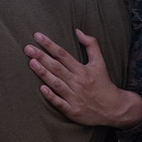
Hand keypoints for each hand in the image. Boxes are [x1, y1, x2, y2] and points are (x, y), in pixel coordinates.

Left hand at [25, 29, 141, 128]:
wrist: (113, 108)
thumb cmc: (103, 83)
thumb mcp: (100, 62)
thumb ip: (91, 45)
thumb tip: (78, 31)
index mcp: (83, 70)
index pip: (63, 54)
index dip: (49, 45)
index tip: (38, 36)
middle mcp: (78, 82)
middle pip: (57, 67)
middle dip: (41, 57)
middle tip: (27, 48)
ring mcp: (75, 97)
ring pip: (56, 83)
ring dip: (43, 73)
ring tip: (31, 62)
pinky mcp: (73, 110)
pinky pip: (60, 103)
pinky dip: (51, 96)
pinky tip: (41, 89)